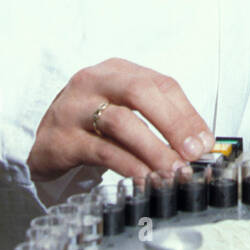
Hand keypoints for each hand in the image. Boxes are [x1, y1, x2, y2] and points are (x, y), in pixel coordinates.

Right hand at [27, 57, 213, 182]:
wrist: (45, 143)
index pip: (161, 84)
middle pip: (139, 92)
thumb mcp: (127, 113)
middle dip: (172, 124)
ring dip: (152, 149)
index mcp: (117, 70)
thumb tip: (200, 144)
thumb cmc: (94, 126)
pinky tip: (144, 179)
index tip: (204, 142)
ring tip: (172, 172)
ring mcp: (73, 108)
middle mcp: (93, 82)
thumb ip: (161, 122)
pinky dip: (128, 166)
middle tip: (191, 154)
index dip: (187, 114)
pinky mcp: (61, 139)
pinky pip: (101, 151)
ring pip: (120, 122)